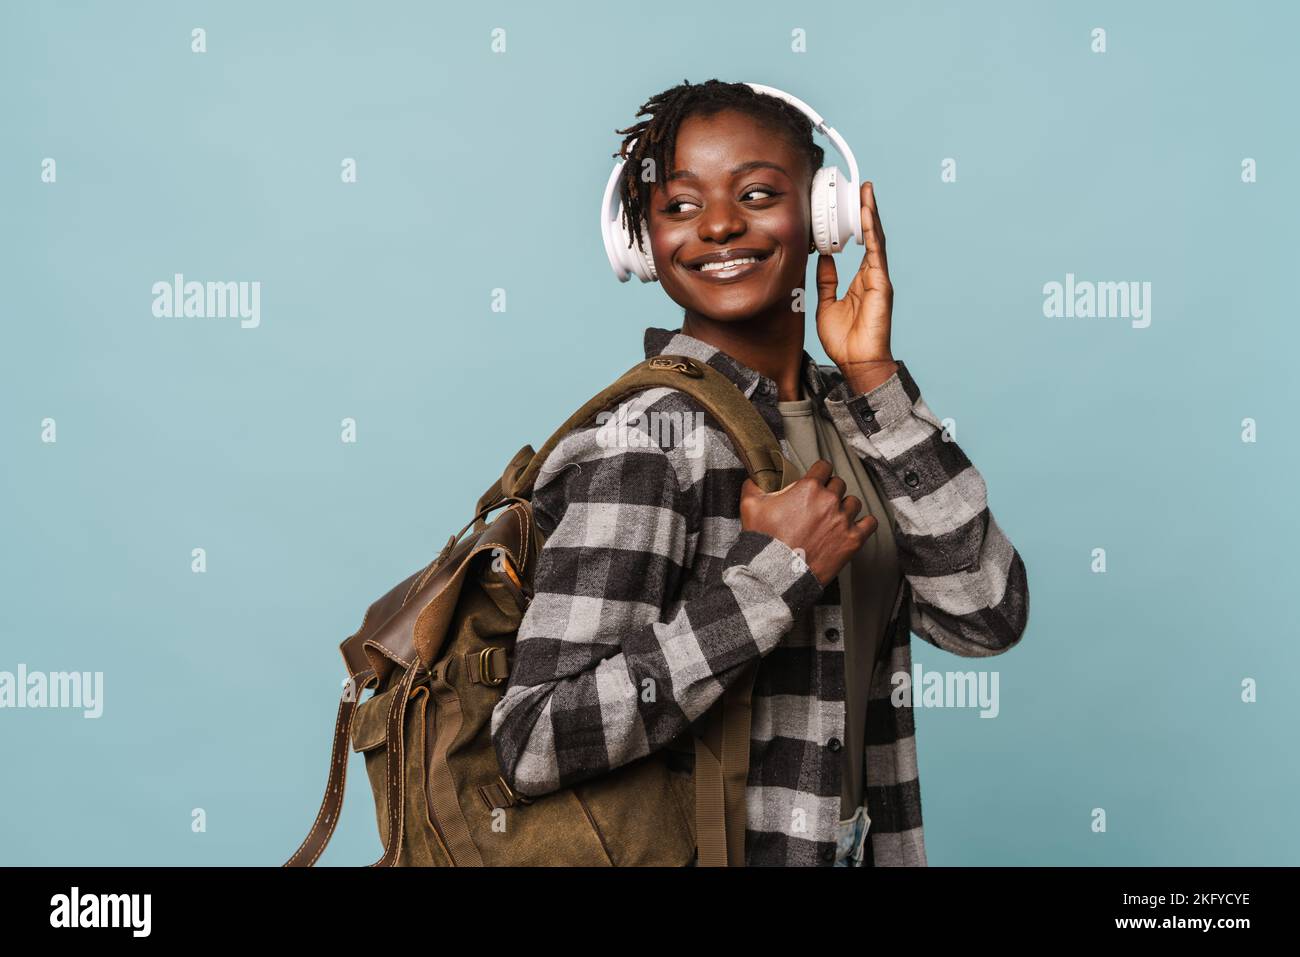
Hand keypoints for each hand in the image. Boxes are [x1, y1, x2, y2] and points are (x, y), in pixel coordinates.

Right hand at [739, 459, 877, 585]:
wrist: (776, 573)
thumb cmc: (764, 539)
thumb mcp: (751, 506)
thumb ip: (755, 484)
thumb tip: (758, 475)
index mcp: (809, 487)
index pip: (824, 467)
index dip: (819, 472)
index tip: (816, 480)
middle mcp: (830, 500)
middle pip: (838, 484)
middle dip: (829, 491)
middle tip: (819, 504)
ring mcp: (843, 520)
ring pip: (853, 502)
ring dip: (844, 507)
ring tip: (833, 517)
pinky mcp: (852, 540)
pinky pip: (870, 523)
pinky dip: (864, 523)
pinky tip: (855, 526)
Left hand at [813, 181, 898, 394]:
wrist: (857, 362)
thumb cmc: (845, 340)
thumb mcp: (827, 303)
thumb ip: (826, 280)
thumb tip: (822, 258)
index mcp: (860, 280)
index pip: (860, 244)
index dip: (856, 224)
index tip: (849, 204)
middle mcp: (872, 275)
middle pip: (871, 236)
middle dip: (866, 211)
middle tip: (862, 187)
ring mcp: (879, 279)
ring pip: (876, 240)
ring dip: (871, 214)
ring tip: (866, 191)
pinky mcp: (881, 285)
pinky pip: (876, 254)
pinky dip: (872, 233)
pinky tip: (866, 215)